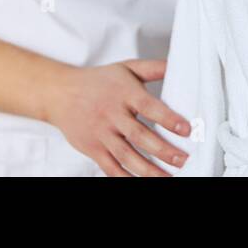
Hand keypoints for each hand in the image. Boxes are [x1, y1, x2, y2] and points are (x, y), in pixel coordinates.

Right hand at [43, 59, 191, 176]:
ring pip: (126, 155)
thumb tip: (178, 65)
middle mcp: (112, 114)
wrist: (60, 93)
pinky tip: (141, 182)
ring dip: (148, 170)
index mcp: (124, 93)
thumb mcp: (127, 68)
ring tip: (168, 177)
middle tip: (183, 159)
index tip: (186, 129)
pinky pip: (110, 167)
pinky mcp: (92, 148)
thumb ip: (153, 68)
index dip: (167, 118)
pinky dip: (125, 177)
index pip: (148, 106)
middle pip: (139, 135)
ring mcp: (101, 133)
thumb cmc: (99, 81)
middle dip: (162, 150)